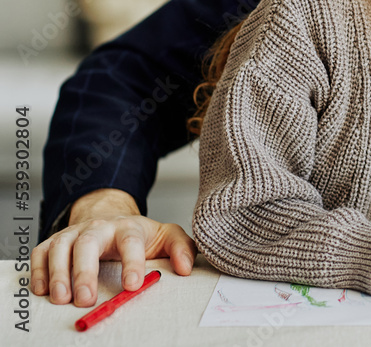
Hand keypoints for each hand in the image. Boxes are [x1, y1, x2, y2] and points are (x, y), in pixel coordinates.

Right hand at [30, 188, 195, 306]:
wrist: (111, 216)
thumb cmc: (138, 234)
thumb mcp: (166, 236)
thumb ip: (181, 248)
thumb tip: (186, 268)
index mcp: (128, 227)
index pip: (130, 241)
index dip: (132, 263)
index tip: (132, 286)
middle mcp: (98, 227)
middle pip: (88, 243)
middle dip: (85, 272)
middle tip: (85, 299)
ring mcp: (74, 233)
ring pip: (61, 247)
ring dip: (58, 273)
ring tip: (61, 299)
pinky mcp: (55, 241)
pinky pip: (41, 252)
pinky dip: (38, 270)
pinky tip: (42, 291)